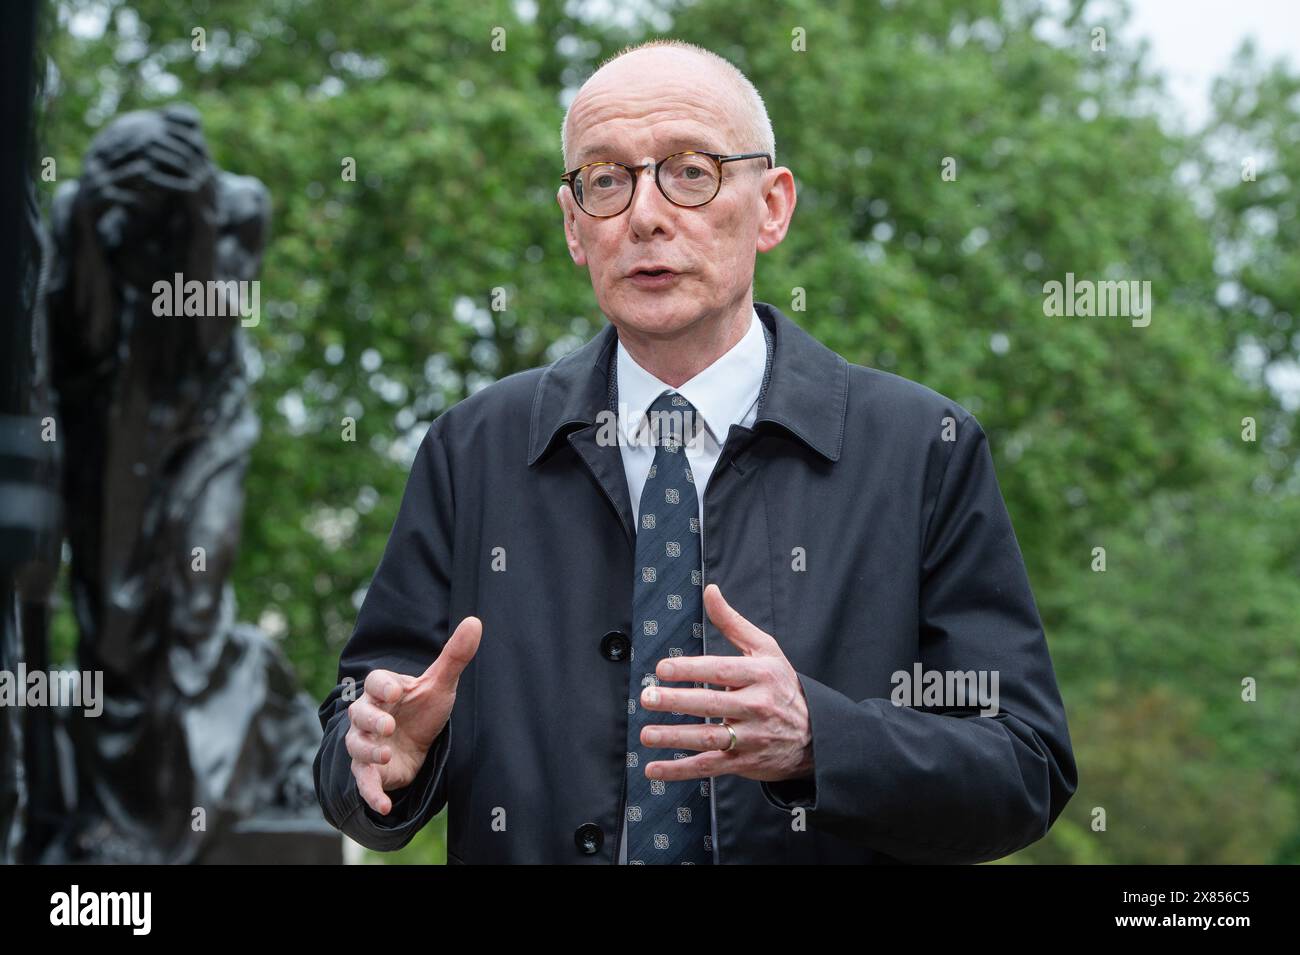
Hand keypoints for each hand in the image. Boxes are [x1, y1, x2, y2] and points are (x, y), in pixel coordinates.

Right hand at [346, 615, 481, 814]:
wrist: (418, 744)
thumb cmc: (424, 709)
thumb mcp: (441, 684)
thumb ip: (455, 655)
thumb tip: (475, 621)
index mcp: (384, 691)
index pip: (375, 682)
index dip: (383, 686)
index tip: (396, 690)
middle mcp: (369, 716)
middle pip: (359, 715)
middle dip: (371, 721)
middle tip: (388, 727)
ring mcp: (366, 745)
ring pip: (356, 746)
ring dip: (368, 752)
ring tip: (385, 755)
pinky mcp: (370, 771)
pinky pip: (364, 782)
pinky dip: (370, 794)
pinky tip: (383, 805)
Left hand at [636, 584, 813, 784]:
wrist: (814, 735)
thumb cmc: (782, 686)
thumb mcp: (766, 650)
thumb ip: (733, 622)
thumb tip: (710, 591)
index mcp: (761, 675)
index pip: (721, 670)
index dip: (691, 669)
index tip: (663, 669)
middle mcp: (757, 706)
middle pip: (711, 704)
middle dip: (676, 701)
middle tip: (648, 697)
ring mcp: (750, 737)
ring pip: (708, 738)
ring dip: (674, 738)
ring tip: (646, 733)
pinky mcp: (743, 762)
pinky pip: (708, 766)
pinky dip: (680, 770)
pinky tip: (655, 768)